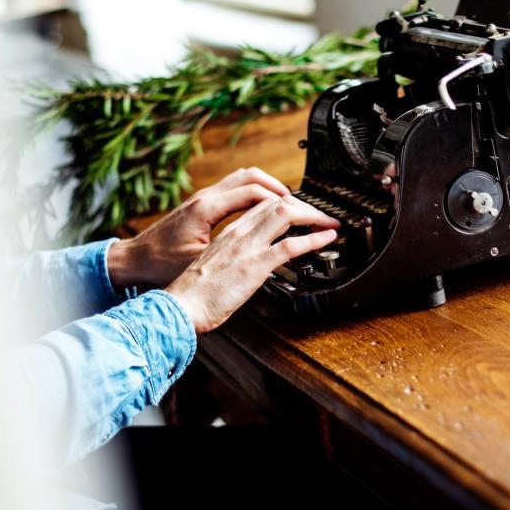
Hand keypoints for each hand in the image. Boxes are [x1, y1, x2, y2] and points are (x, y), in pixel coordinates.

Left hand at [107, 167, 290, 289]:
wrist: (133, 261)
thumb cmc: (159, 266)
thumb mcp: (199, 264)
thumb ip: (231, 255)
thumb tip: (260, 257)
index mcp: (207, 209)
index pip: (256, 193)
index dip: (284, 202)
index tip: (303, 213)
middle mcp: (206, 197)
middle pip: (253, 177)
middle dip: (282, 189)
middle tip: (302, 204)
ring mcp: (203, 198)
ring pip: (244, 178)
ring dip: (268, 188)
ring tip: (287, 203)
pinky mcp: (201, 204)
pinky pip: (235, 188)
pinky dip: (255, 194)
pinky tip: (262, 210)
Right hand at [166, 194, 338, 333]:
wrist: (180, 306)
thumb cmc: (193, 295)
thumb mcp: (215, 267)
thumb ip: (235, 259)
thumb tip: (253, 266)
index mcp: (229, 233)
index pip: (262, 204)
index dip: (286, 204)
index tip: (301, 213)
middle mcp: (238, 233)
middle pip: (277, 203)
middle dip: (304, 206)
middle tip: (321, 216)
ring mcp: (247, 247)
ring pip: (285, 214)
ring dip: (313, 216)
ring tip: (329, 222)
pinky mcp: (255, 265)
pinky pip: (290, 245)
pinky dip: (314, 239)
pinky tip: (327, 238)